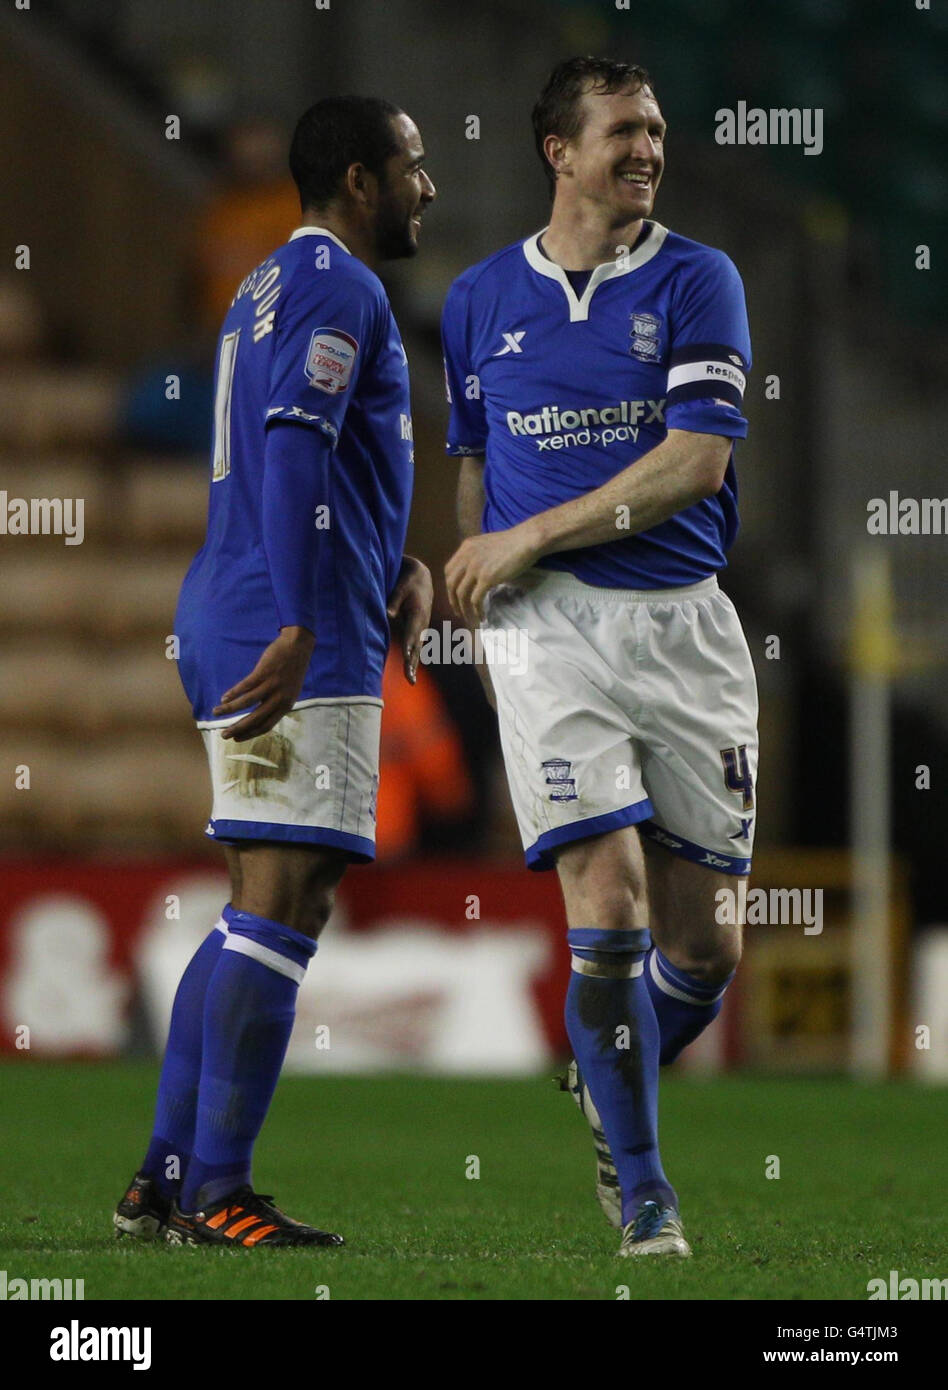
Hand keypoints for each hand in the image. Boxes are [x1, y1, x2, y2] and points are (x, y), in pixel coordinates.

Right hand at [214, 625, 314, 741]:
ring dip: (229, 709)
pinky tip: (224, 698)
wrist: (298, 646)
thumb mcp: (289, 692)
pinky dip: (233, 693)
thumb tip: (259, 715)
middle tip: (224, 735)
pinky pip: (246, 686)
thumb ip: (276, 704)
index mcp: (286, 705)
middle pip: (256, 718)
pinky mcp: (264, 672)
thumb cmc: (292, 670)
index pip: (266, 726)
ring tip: (216, 712)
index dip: (250, 734)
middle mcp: (279, 698)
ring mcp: (272, 685)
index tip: (237, 738)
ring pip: (247, 702)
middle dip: (237, 728)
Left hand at [387, 554, 432, 683]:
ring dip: (414, 665)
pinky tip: (410, 672)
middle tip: (410, 679)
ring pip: (417, 649)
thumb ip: (394, 601)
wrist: (423, 579)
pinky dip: (413, 659)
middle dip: (413, 663)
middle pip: (416, 647)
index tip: (407, 660)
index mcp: (418, 615)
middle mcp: (422, 624)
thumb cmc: (409, 582)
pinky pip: (416, 647)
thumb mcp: (401, 588)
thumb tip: (387, 615)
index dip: (409, 648)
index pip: (411, 634)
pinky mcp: (419, 630)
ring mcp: (422, 628)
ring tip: (410, 680)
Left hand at [444, 522, 540, 629]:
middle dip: (453, 600)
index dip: (450, 585)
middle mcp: (466, 557)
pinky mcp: (486, 578)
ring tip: (469, 618)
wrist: (526, 540)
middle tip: (458, 611)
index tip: (455, 595)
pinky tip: (482, 617)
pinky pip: (476, 599)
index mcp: (466, 547)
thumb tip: (477, 573)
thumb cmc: (513, 542)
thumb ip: (477, 556)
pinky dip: (477, 611)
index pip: (449, 570)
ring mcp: (475, 568)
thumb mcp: (487, 545)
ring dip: (463, 609)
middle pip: (451, 583)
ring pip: (461, 594)